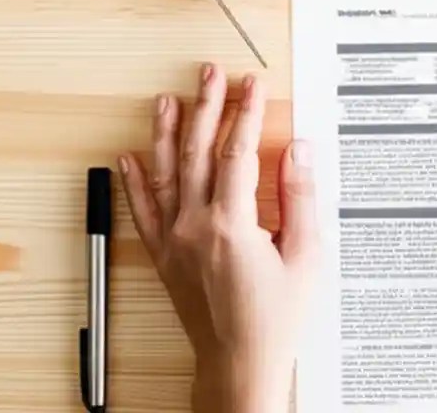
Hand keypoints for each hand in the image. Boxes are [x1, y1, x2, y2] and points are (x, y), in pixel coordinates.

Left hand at [118, 62, 317, 412]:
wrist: (240, 361)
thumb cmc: (274, 318)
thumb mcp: (305, 255)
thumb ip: (301, 198)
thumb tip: (298, 152)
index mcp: (231, 224)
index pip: (238, 152)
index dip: (246, 112)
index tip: (252, 85)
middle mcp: (195, 227)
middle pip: (199, 152)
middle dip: (207, 106)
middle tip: (211, 74)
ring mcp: (174, 241)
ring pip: (166, 173)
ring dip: (167, 133)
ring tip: (169, 100)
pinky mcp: (163, 256)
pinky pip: (143, 211)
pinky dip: (135, 181)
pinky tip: (131, 157)